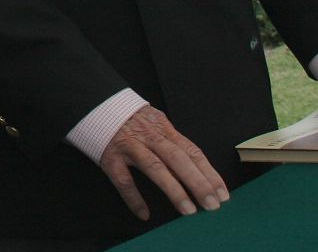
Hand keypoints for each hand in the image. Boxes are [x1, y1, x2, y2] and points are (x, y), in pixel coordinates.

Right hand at [98, 105, 228, 221]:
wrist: (95, 103)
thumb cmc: (130, 118)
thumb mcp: (154, 121)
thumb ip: (171, 140)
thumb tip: (196, 167)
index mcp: (163, 128)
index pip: (192, 151)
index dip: (209, 173)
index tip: (222, 193)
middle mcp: (149, 137)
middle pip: (178, 159)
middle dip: (198, 183)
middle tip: (212, 205)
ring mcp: (129, 146)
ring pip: (155, 168)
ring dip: (174, 190)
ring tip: (188, 210)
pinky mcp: (110, 157)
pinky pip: (123, 180)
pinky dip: (133, 198)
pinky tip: (144, 213)